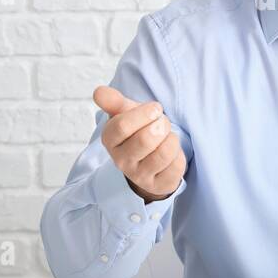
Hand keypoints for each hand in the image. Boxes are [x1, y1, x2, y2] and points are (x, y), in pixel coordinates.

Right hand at [93, 85, 184, 201]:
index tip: (155, 109)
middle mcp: (121, 161)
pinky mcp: (158, 185)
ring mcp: (139, 176)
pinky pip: (175, 166)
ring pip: (163, 153)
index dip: (145, 113)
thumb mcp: (126, 113)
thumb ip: (113, 101)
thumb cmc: (137, 131)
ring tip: (167, 137)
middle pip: (146, 139)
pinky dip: (178, 154)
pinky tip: (171, 153)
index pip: (122, 126)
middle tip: (162, 123)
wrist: (149, 160)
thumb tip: (99, 92)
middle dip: (161, 124)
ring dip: (171, 139)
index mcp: (109, 140)